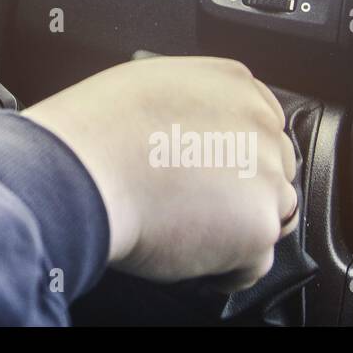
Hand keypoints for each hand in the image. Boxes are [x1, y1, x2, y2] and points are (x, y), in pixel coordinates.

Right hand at [24, 57, 296, 290]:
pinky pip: (256, 261)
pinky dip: (228, 268)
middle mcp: (259, 124)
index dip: (235, 150)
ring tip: (188, 230)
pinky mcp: (256, 227)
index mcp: (232, 84)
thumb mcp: (146, 84)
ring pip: (270, 211)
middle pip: (271, 166)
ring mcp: (263, 177)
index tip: (215, 168)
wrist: (81, 171)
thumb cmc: (95, 130)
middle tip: (195, 203)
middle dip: (241, 188)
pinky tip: (192, 257)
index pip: (262, 121)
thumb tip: (186, 128)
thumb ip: (187, 102)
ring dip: (237, 227)